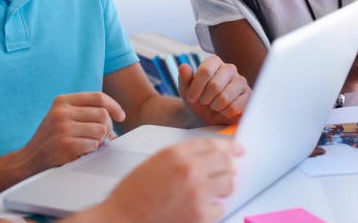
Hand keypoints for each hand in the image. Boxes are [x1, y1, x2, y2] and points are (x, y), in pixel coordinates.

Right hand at [18, 92, 125, 174]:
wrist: (29, 159)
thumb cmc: (51, 138)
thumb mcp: (62, 116)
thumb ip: (85, 111)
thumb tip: (116, 117)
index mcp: (62, 101)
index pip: (98, 97)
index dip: (114, 106)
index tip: (121, 116)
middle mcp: (62, 112)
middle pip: (102, 114)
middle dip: (107, 127)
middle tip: (103, 137)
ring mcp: (63, 128)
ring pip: (101, 131)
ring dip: (100, 140)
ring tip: (88, 144)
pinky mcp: (66, 145)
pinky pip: (94, 145)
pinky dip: (92, 150)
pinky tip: (81, 151)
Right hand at [93, 137, 242, 222]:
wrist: (120, 221)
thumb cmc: (132, 196)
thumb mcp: (155, 163)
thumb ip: (182, 157)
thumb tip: (211, 157)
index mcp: (176, 153)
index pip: (212, 143)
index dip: (228, 146)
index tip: (237, 149)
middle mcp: (189, 169)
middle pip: (226, 162)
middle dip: (229, 167)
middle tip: (229, 172)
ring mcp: (197, 193)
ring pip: (228, 184)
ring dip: (223, 188)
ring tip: (209, 193)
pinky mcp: (201, 216)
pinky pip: (220, 208)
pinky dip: (213, 209)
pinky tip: (199, 209)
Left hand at [178, 56, 249, 124]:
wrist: (206, 117)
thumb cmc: (197, 101)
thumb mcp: (185, 91)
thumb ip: (184, 79)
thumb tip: (184, 66)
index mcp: (214, 62)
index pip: (205, 71)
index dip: (196, 88)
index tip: (191, 97)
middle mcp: (230, 68)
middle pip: (215, 86)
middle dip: (205, 99)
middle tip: (205, 102)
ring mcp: (241, 82)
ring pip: (225, 98)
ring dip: (215, 107)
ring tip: (214, 105)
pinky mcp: (249, 96)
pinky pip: (235, 107)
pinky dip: (225, 113)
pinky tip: (224, 110)